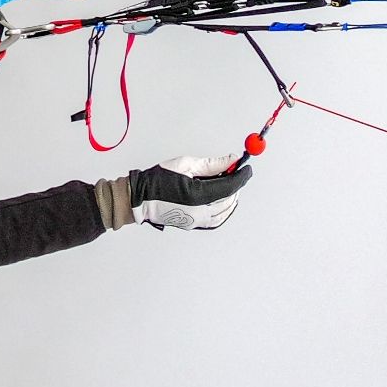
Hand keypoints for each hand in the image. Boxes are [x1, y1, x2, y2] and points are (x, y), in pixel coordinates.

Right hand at [129, 155, 251, 229]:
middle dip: (236, 184)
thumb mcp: (185, 165)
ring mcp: (198, 221)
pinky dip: (224, 209)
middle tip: (234, 171)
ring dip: (231, 196)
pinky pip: (218, 219)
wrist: (139, 198)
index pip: (230, 186)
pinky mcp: (195, 225)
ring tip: (226, 183)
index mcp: (198, 195)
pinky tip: (222, 200)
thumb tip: (232, 161)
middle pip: (230, 198)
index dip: (241, 176)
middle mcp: (201, 211)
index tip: (247, 167)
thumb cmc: (158, 179)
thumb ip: (212, 165)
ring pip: (226, 210)